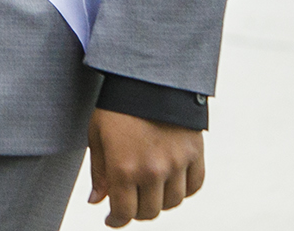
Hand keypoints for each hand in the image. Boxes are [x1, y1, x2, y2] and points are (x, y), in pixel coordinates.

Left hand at [87, 109, 205, 225]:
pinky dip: (182, 189)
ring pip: (172, 202)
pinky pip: (193, 187)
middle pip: (149, 212)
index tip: (112, 219)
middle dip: (136, 210)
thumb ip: (99, 172)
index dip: (116, 220)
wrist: (148, 77)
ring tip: (149, 188)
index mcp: (123, 168)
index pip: (124, 212)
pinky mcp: (195, 154)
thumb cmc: (116, 106)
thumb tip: (97, 202)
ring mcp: (176, 164)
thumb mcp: (97, 135)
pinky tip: (170, 181)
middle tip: (130, 200)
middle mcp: (152, 171)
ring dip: (159, 200)